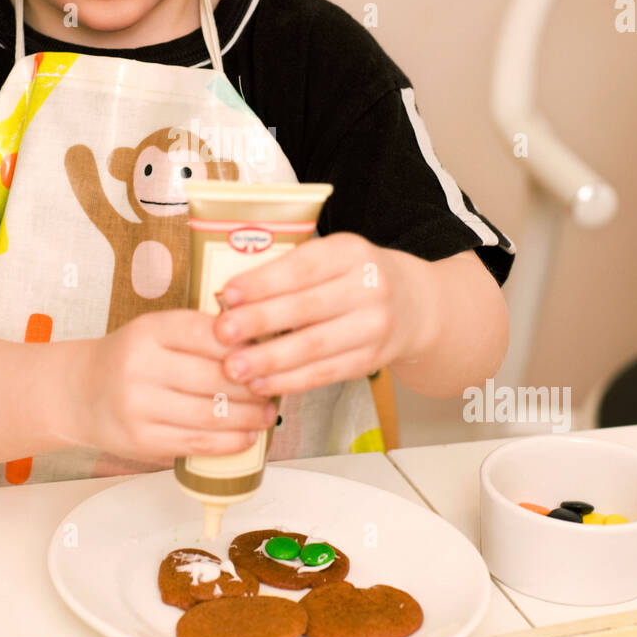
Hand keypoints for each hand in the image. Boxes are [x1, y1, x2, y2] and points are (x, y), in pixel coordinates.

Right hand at [79, 309, 278, 465]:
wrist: (81, 393)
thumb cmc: (130, 359)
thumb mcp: (156, 331)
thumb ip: (199, 334)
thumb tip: (260, 346)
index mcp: (149, 330)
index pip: (207, 333)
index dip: (244, 345)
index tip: (266, 352)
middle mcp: (140, 365)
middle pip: (215, 377)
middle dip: (253, 385)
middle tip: (275, 386)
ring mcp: (139, 405)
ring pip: (211, 413)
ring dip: (248, 416)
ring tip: (265, 414)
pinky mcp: (142, 439)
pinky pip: (197, 442)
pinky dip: (229, 442)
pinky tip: (246, 437)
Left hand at [211, 232, 439, 396]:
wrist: (414, 305)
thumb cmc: (353, 277)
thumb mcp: (332, 257)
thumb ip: (290, 270)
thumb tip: (230, 296)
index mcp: (351, 252)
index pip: (302, 268)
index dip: (263, 282)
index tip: (228, 294)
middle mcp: (369, 287)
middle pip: (306, 309)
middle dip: (259, 322)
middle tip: (222, 333)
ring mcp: (374, 327)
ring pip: (314, 347)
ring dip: (269, 360)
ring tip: (233, 367)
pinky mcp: (371, 360)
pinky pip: (325, 373)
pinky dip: (289, 381)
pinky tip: (260, 383)